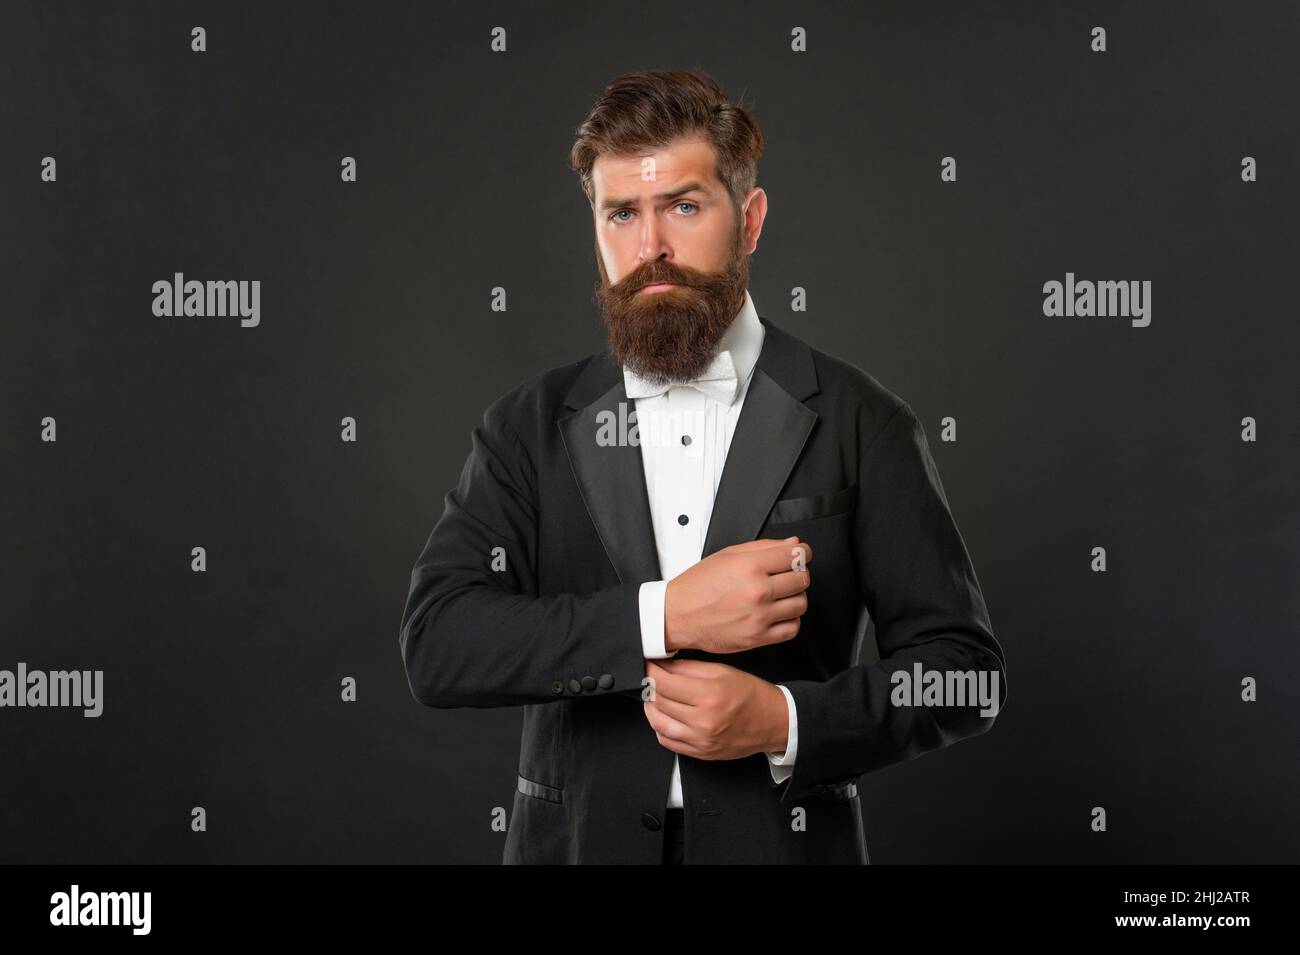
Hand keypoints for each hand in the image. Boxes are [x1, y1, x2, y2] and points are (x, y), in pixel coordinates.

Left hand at [642, 658, 789, 760]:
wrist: (774, 722)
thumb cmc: (751, 694)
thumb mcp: (722, 671)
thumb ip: (688, 668)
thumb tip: (661, 665)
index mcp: (709, 695)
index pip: (664, 684)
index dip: (650, 672)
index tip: (648, 665)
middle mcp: (704, 721)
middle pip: (659, 702)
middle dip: (651, 687)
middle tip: (654, 678)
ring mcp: (701, 740)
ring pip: (658, 724)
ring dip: (652, 708)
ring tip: (657, 697)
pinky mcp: (701, 753)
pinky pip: (668, 741)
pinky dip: (661, 727)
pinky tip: (667, 716)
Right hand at [664, 537, 811, 653]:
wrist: (677, 615)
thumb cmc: (698, 585)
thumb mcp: (727, 555)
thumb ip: (764, 547)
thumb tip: (793, 543)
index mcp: (751, 566)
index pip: (797, 555)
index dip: (802, 552)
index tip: (800, 555)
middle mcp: (758, 590)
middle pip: (802, 579)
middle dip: (797, 574)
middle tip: (785, 575)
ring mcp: (759, 616)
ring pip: (801, 603)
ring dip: (795, 597)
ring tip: (780, 595)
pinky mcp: (758, 637)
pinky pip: (792, 628)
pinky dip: (790, 620)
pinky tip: (778, 614)